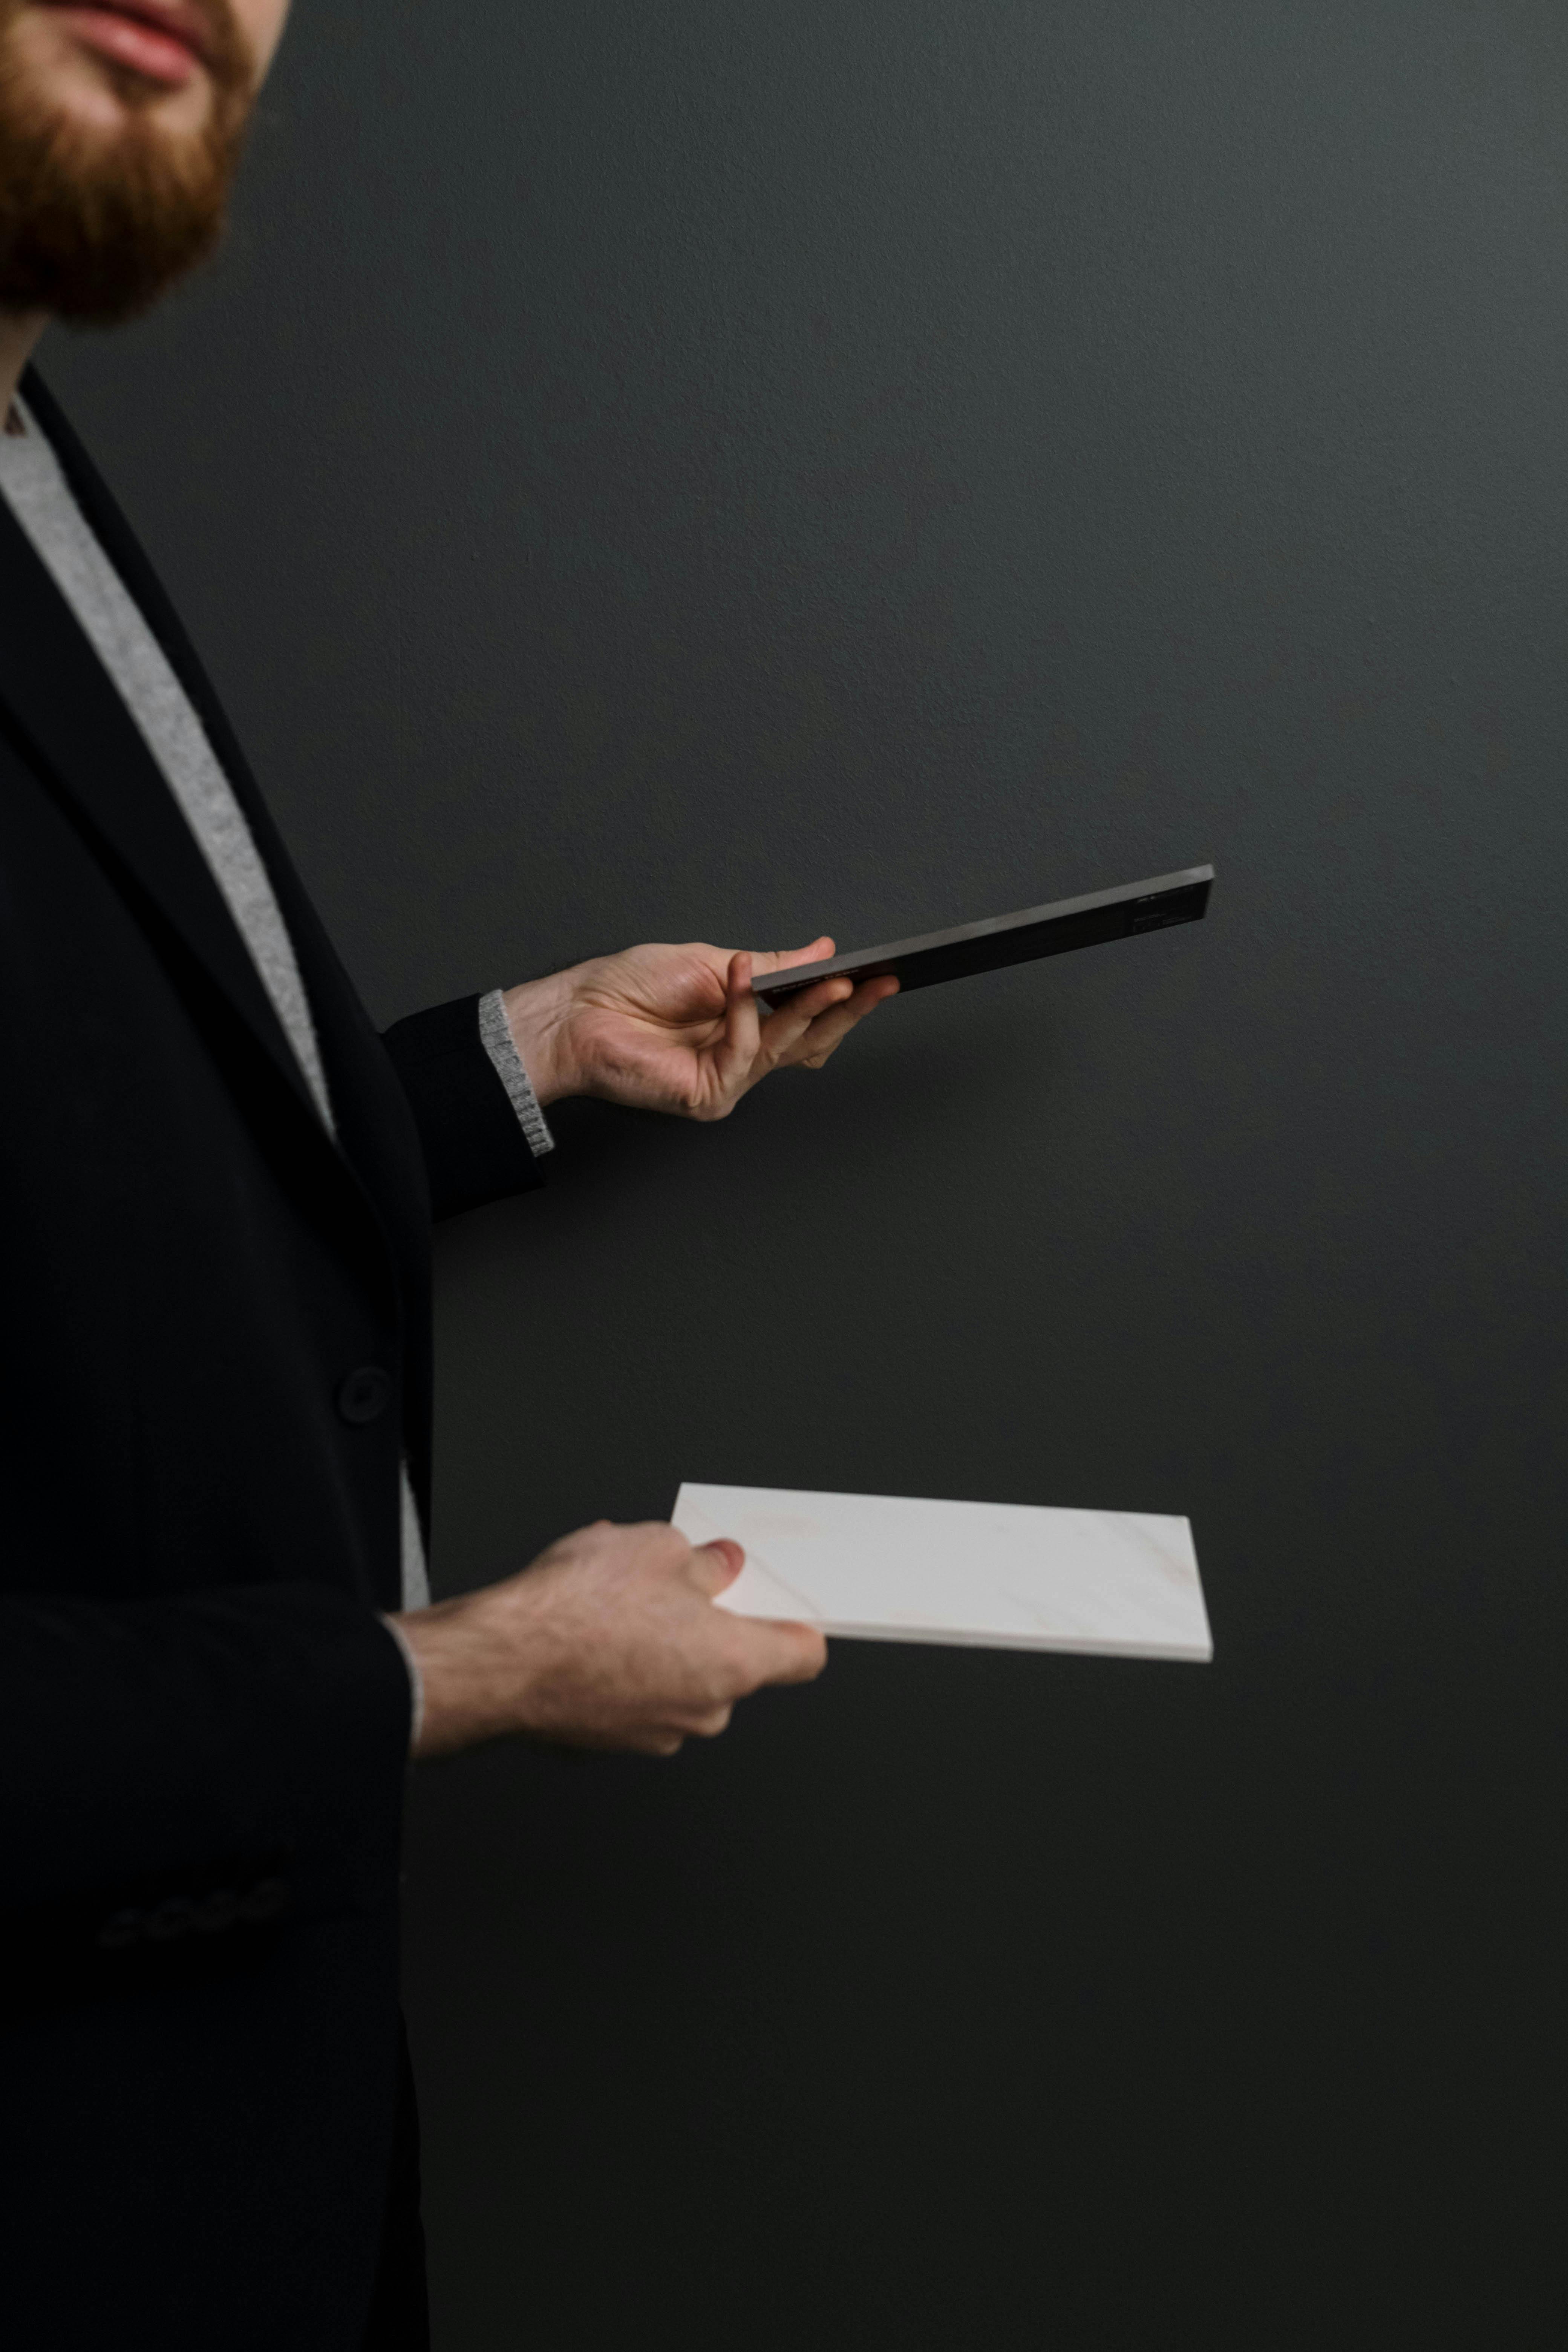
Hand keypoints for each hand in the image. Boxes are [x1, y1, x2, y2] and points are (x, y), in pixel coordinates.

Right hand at [390, 1519, 826, 1759]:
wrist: (501, 1661)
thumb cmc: (578, 1609)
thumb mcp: (657, 1548)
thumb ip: (703, 1561)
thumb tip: (718, 1565)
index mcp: (732, 1663)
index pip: (803, 1655)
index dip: (797, 1624)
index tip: (786, 1608)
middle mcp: (704, 1711)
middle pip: (735, 1665)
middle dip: (712, 1625)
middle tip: (678, 1586)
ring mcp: (657, 1733)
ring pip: (681, 1682)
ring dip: (664, 1647)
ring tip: (619, 1606)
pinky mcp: (612, 1742)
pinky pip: (638, 1698)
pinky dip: (626, 1671)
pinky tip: (591, 1636)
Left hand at [501, 938, 897, 1116]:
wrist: (580, 1012)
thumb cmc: (630, 988)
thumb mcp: (714, 963)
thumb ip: (772, 965)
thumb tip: (821, 950)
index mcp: (746, 1024)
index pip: (808, 1018)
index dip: (844, 997)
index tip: (877, 973)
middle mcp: (742, 1056)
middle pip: (811, 1039)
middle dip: (849, 1008)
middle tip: (880, 982)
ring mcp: (728, 1079)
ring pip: (787, 1047)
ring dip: (810, 1008)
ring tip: (834, 978)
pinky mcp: (709, 1094)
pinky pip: (744, 1051)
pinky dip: (745, 1012)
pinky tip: (742, 979)